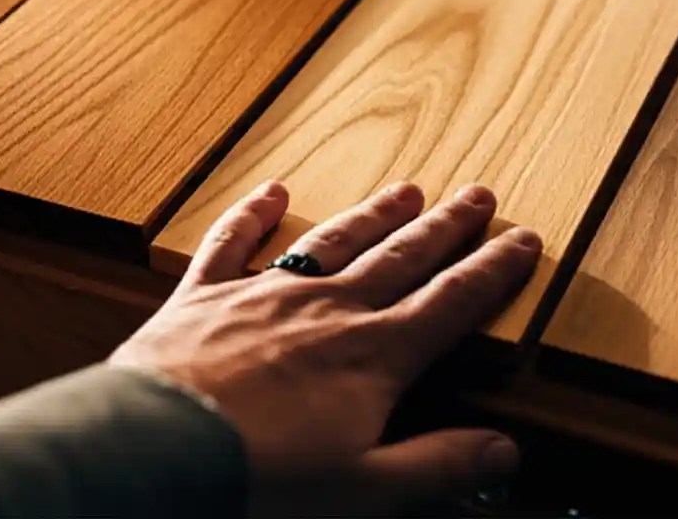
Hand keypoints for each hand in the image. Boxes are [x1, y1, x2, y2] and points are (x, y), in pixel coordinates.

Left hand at [110, 180, 541, 514]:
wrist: (156, 453)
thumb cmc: (260, 480)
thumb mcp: (364, 489)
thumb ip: (437, 465)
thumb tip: (502, 451)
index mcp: (372, 356)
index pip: (450, 302)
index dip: (491, 271)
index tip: (521, 241)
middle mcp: (327, 311)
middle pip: (402, 259)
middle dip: (445, 228)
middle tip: (477, 195)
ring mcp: (265, 294)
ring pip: (335, 241)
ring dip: (374, 215)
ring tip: (406, 189)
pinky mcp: (204, 296)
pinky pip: (233, 242)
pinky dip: (253, 215)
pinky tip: (273, 192)